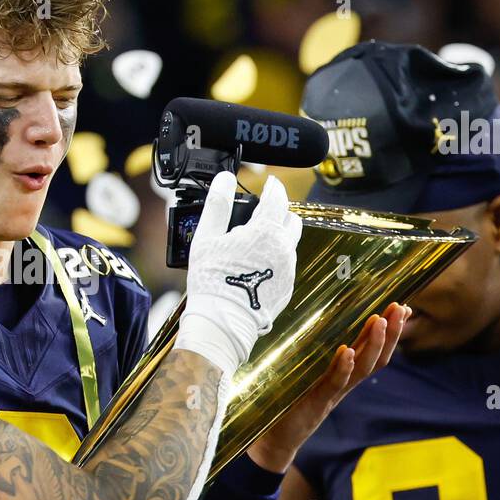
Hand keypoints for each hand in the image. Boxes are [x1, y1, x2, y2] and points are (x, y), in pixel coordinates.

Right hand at [175, 172, 303, 374]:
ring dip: (279, 236)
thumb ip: (217, 205)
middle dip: (281, 211)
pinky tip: (256, 266)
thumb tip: (224, 179)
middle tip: (264, 212)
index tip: (270, 182)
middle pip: (292, 219)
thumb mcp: (206, 237)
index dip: (274, 187)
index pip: (278, 198)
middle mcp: (284, 247)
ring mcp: (288, 269)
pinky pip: (286, 265)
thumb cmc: (212, 279)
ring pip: (290, 243)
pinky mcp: (287, 287)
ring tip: (257, 241)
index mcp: (266, 231)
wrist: (224, 321)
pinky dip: (275, 259)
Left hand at [246, 303, 409, 471]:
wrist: (276, 439)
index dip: (389, 332)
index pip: (373, 349)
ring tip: (380, 321)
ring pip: (361, 368)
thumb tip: (319, 327)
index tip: (403, 309)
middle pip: (375, 356)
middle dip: (391, 332)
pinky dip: (342, 368)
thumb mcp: (309, 376)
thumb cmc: (291, 404)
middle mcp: (344, 383)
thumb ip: (318, 357)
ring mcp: (332, 392)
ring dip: (373, 345)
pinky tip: (347, 351)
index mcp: (344, 374)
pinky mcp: (316, 401)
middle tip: (401, 309)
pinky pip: (334, 383)